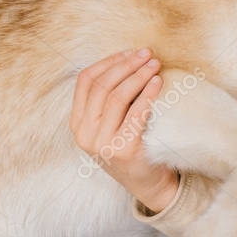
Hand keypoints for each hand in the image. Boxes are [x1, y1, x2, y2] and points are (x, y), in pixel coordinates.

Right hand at [71, 48, 179, 212]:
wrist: (149, 184)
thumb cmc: (132, 146)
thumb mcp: (110, 124)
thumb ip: (109, 99)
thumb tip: (130, 58)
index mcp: (78, 124)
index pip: (85, 81)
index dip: (108, 62)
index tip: (129, 52)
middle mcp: (85, 134)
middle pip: (102, 86)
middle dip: (126, 65)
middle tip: (147, 54)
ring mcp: (102, 144)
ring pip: (117, 97)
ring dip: (138, 75)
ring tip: (155, 65)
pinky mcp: (124, 150)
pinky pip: (136, 113)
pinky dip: (148, 93)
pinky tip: (158, 82)